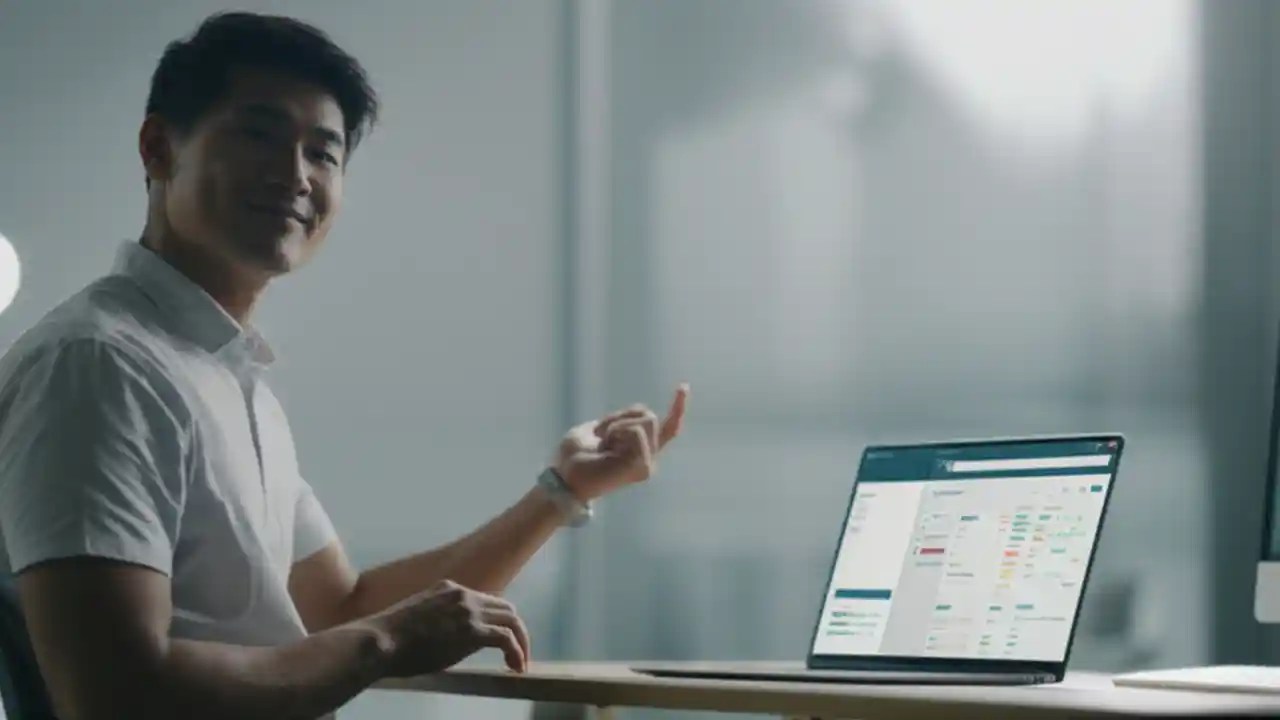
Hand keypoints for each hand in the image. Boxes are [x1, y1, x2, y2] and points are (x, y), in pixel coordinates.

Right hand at [367, 579, 530, 676]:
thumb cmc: (389, 638)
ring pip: (511, 619)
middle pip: (503, 607)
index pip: (483, 600)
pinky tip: (516, 666)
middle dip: (513, 629)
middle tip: (514, 651)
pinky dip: (517, 651)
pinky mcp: (473, 630)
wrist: (380, 640)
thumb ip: (438, 620)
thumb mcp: (418, 618)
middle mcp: (463, 594)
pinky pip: (506, 638)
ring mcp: (469, 610)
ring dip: (520, 641)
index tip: (497, 640)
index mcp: (449, 589)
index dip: (494, 621)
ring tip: (519, 662)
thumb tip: (450, 638)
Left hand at [553, 383, 689, 501]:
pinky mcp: (642, 468)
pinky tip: (606, 449)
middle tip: (601, 436)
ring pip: (647, 420)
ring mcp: (647, 464)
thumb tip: (641, 412)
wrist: (563, 477)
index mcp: (639, 450)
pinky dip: (617, 431)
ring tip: (603, 444)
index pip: (668, 428)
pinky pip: (637, 431)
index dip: (678, 408)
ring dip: (618, 424)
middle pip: (650, 416)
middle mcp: (647, 458)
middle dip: (622, 416)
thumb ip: (618, 421)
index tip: (683, 386)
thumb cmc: (573, 456)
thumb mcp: (596, 428)